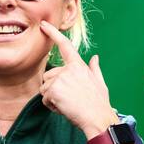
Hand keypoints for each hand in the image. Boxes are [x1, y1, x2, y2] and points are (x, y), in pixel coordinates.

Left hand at [38, 19, 118, 138]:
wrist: (98, 119)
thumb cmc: (99, 104)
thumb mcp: (100, 83)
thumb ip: (94, 69)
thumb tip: (95, 57)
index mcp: (79, 65)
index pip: (65, 45)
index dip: (53, 33)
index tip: (43, 25)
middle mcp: (69, 69)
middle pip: (49, 76)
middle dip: (54, 89)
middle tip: (70, 100)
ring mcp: (60, 79)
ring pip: (45, 88)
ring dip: (52, 98)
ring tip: (68, 105)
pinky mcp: (54, 90)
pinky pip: (45, 99)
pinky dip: (51, 106)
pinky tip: (64, 109)